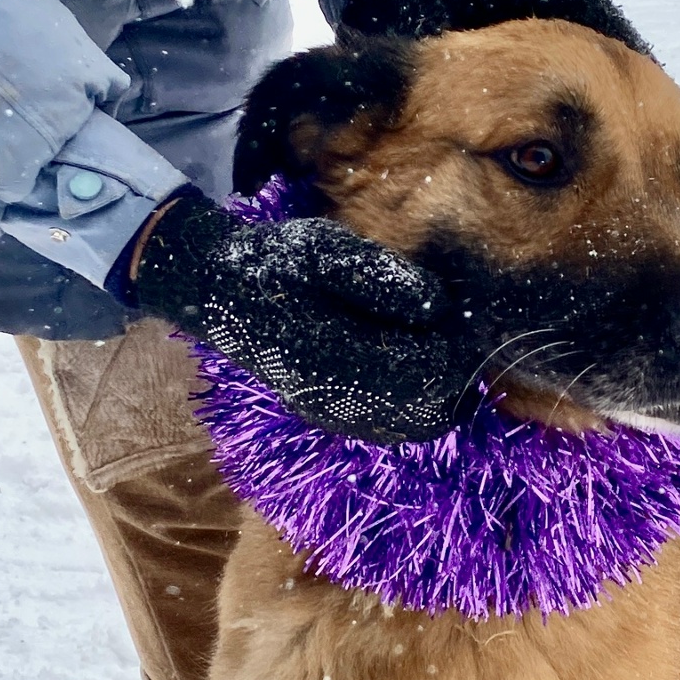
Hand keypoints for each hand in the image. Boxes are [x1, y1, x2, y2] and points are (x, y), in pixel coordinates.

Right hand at [110, 187, 484, 442]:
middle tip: (452, 333)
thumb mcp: (326, 251)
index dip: (455, 350)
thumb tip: (438, 306)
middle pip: (430, 414)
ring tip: (434, 346)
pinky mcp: (330, 416)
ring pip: (415, 427)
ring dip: (439, 392)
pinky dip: (417, 402)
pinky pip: (393, 427)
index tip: (459, 318)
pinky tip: (412, 364)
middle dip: (454, 376)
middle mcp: (335, 400)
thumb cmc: (275, 263)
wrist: (219, 292)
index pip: (425, 375)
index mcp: (334, 357)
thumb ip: (382, 277)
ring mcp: (332, 415)